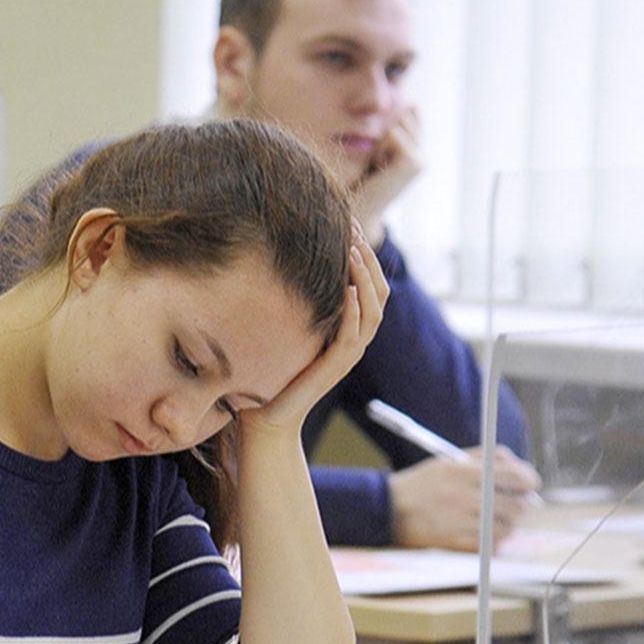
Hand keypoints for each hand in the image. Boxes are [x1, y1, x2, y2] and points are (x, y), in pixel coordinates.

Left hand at [239, 236, 389, 437]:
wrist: (264, 418)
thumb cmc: (270, 372)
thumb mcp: (286, 328)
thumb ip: (295, 303)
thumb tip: (282, 262)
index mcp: (346, 329)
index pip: (370, 286)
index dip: (365, 256)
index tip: (351, 224)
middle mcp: (353, 340)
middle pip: (379, 294)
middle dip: (369, 259)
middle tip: (355, 229)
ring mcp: (346, 356)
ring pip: (372, 312)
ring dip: (365, 280)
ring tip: (354, 252)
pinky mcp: (333, 369)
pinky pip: (352, 338)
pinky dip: (353, 312)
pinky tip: (348, 291)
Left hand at [350, 104, 421, 247]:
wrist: (353, 209)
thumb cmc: (356, 179)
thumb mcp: (374, 148)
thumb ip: (393, 127)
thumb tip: (414, 104)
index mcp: (415, 151)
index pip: (407, 115)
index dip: (382, 130)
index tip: (373, 158)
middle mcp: (421, 156)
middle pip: (402, 117)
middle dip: (381, 135)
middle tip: (373, 164)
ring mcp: (421, 160)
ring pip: (396, 125)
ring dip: (378, 143)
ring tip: (375, 166)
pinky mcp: (414, 163)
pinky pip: (393, 134)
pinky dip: (379, 148)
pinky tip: (379, 168)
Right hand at [387, 445, 541, 550]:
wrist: (389, 509)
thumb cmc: (423, 484)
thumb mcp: (450, 461)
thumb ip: (485, 459)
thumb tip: (519, 468)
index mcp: (465, 471)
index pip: (516, 476)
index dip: (530, 480)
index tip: (530, 484)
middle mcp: (465, 495)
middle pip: (516, 505)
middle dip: (521, 504)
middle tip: (515, 503)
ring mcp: (461, 520)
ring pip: (507, 527)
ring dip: (507, 523)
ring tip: (494, 518)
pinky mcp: (457, 542)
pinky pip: (491, 545)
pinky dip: (494, 540)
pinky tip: (484, 533)